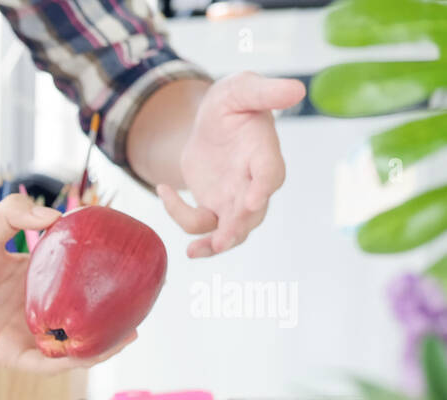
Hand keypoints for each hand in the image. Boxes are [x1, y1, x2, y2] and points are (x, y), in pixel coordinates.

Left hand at [0, 195, 134, 374]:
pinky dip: (70, 361)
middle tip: (142, 299)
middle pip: (79, 309)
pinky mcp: (10, 356)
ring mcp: (23, 332)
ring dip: (101, 340)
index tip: (127, 255)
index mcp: (29, 275)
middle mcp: (31, 305)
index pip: (72, 271)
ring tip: (131, 331)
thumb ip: (13, 216)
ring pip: (71, 341)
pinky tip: (92, 352)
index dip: (98, 266)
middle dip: (110, 310)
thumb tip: (55, 216)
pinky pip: (47, 363)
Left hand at [158, 72, 305, 257]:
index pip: (270, 173)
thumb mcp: (242, 88)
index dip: (263, 187)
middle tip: (222, 240)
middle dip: (238, 228)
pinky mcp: (213, 206)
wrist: (210, 120)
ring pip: (230, 230)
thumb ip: (265, 91)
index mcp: (264, 152)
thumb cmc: (232, 102)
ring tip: (194, 251)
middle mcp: (253, 181)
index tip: (253, 200)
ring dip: (214, 244)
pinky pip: (200, 224)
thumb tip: (297, 89)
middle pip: (252, 213)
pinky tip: (163, 190)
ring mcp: (234, 198)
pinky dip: (180, 217)